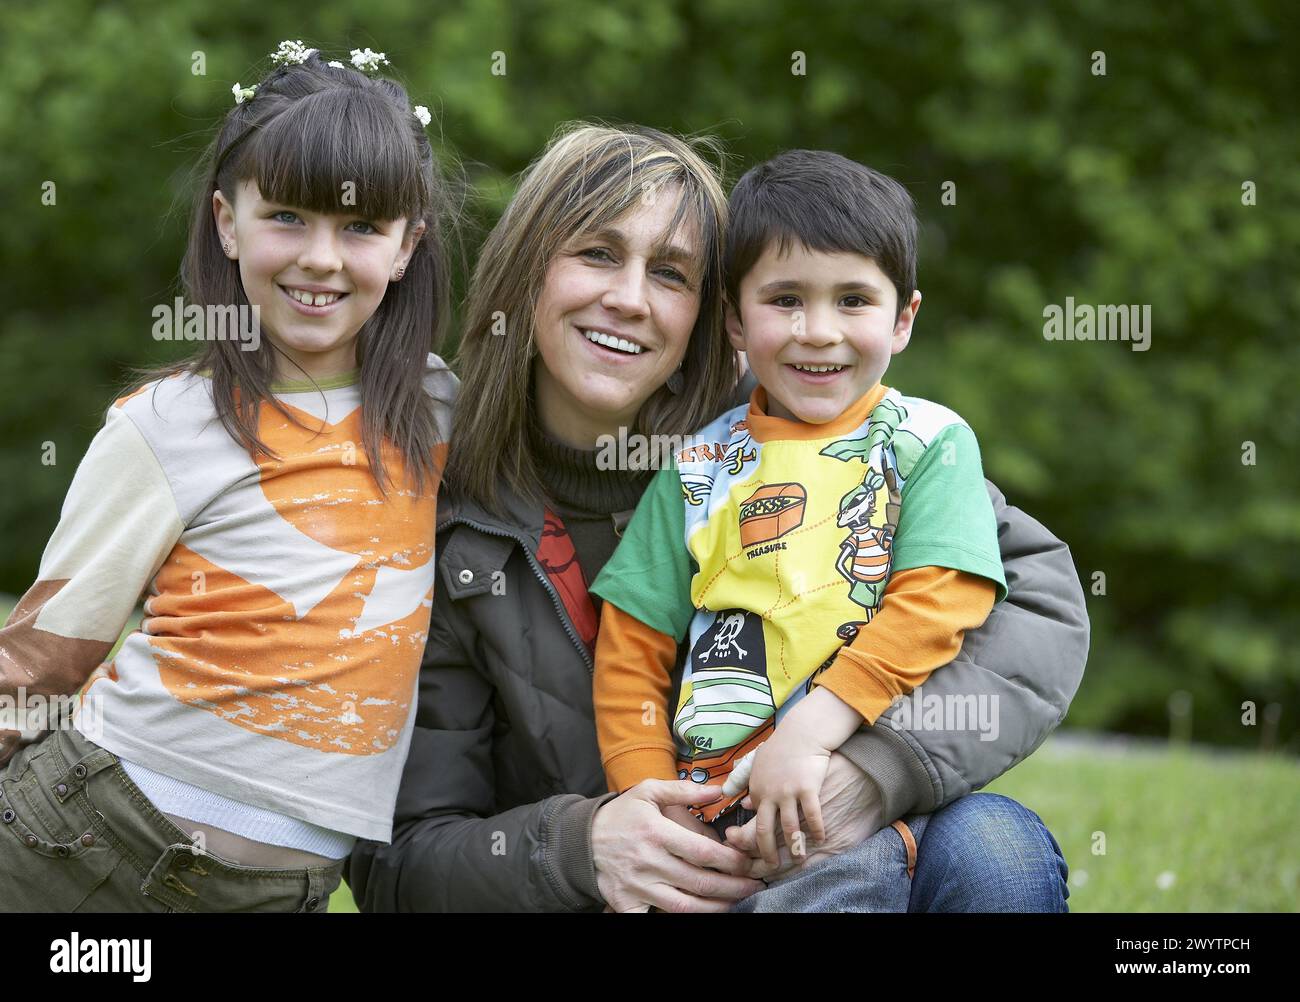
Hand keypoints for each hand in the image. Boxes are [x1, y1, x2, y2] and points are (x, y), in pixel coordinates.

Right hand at [591, 780, 764, 912]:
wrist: (581, 839)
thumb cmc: (621, 814)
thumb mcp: (648, 791)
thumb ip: (683, 790)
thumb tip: (717, 790)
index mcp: (656, 832)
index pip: (702, 851)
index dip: (730, 860)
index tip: (747, 862)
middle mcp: (648, 861)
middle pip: (699, 881)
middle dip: (732, 886)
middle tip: (753, 885)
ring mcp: (637, 886)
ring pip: (684, 905)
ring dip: (714, 907)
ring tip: (735, 903)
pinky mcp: (627, 903)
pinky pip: (654, 918)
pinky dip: (676, 920)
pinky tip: (698, 914)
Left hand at [726, 750, 884, 881]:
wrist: (802, 733)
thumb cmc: (781, 748)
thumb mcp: (759, 764)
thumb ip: (750, 785)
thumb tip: (745, 806)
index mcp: (757, 790)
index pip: (752, 823)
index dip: (752, 841)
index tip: (755, 854)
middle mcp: (769, 794)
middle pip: (764, 831)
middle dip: (767, 853)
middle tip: (772, 867)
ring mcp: (788, 792)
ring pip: (789, 828)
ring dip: (794, 846)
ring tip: (799, 858)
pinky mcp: (808, 789)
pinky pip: (812, 816)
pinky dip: (816, 830)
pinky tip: (820, 838)